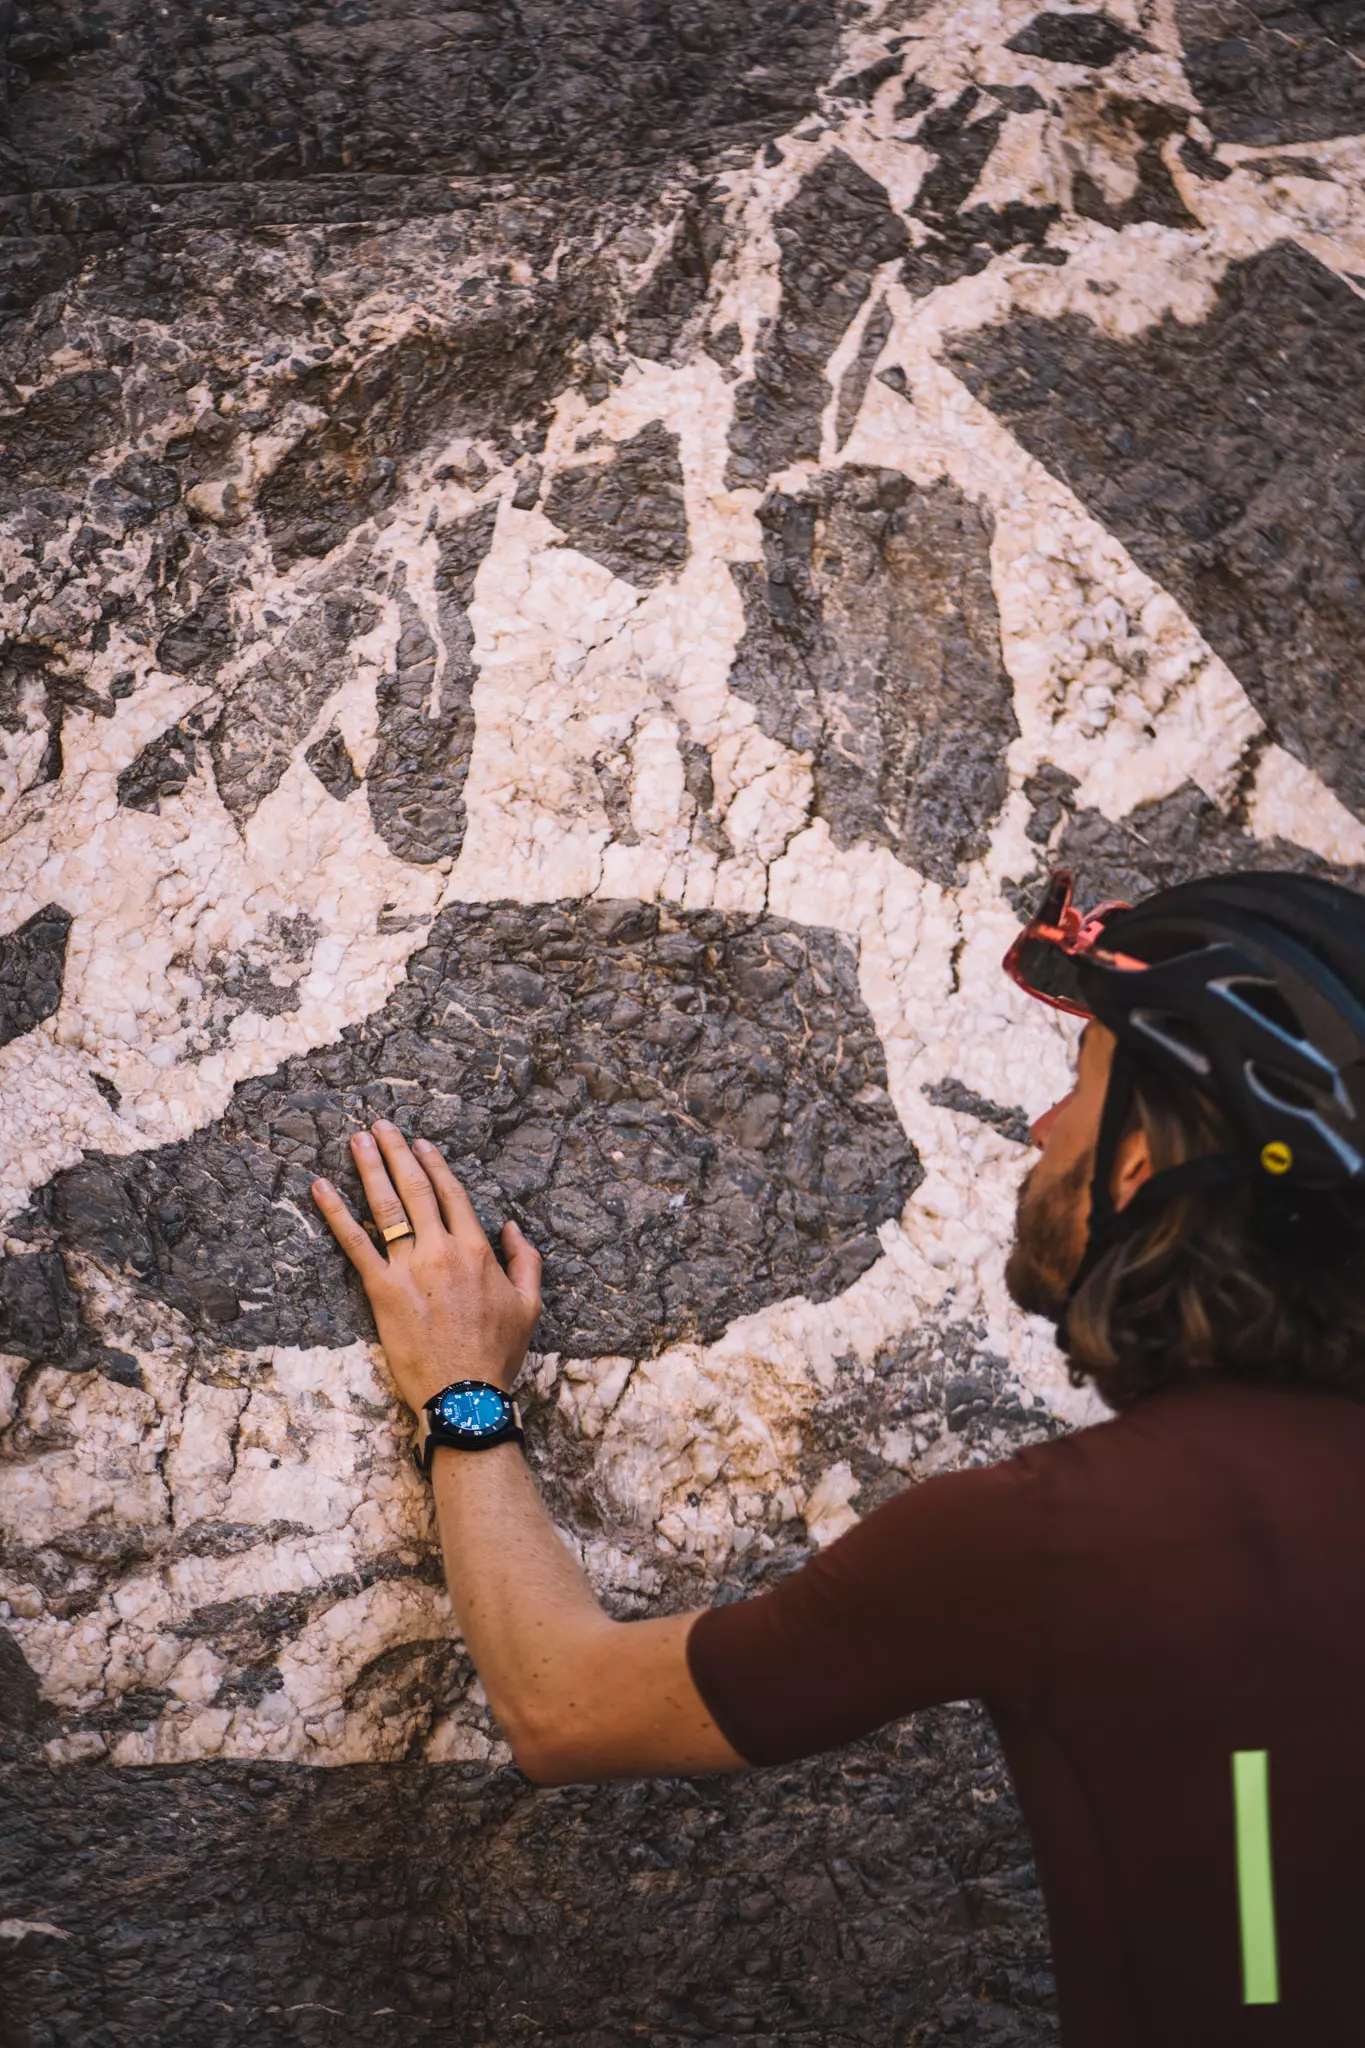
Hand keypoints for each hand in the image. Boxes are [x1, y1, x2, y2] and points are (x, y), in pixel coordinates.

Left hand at [311, 1121, 541, 1410]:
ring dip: (369, 1168)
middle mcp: (442, 1251)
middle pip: (415, 1189)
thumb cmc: (498, 1354)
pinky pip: (355, 1244)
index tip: (421, 1144)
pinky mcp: (382, 1291)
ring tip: (357, 1141)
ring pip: (386, 1207)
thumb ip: (526, 1261)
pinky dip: (336, 1213)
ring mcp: (409, 1269)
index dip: (435, 1165)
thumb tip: (512, 1227)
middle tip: (381, 1126)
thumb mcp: (529, 1305)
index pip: (452, 1194)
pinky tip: (321, 1189)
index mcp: (477, 1251)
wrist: (466, 1396)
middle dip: (397, 1152)